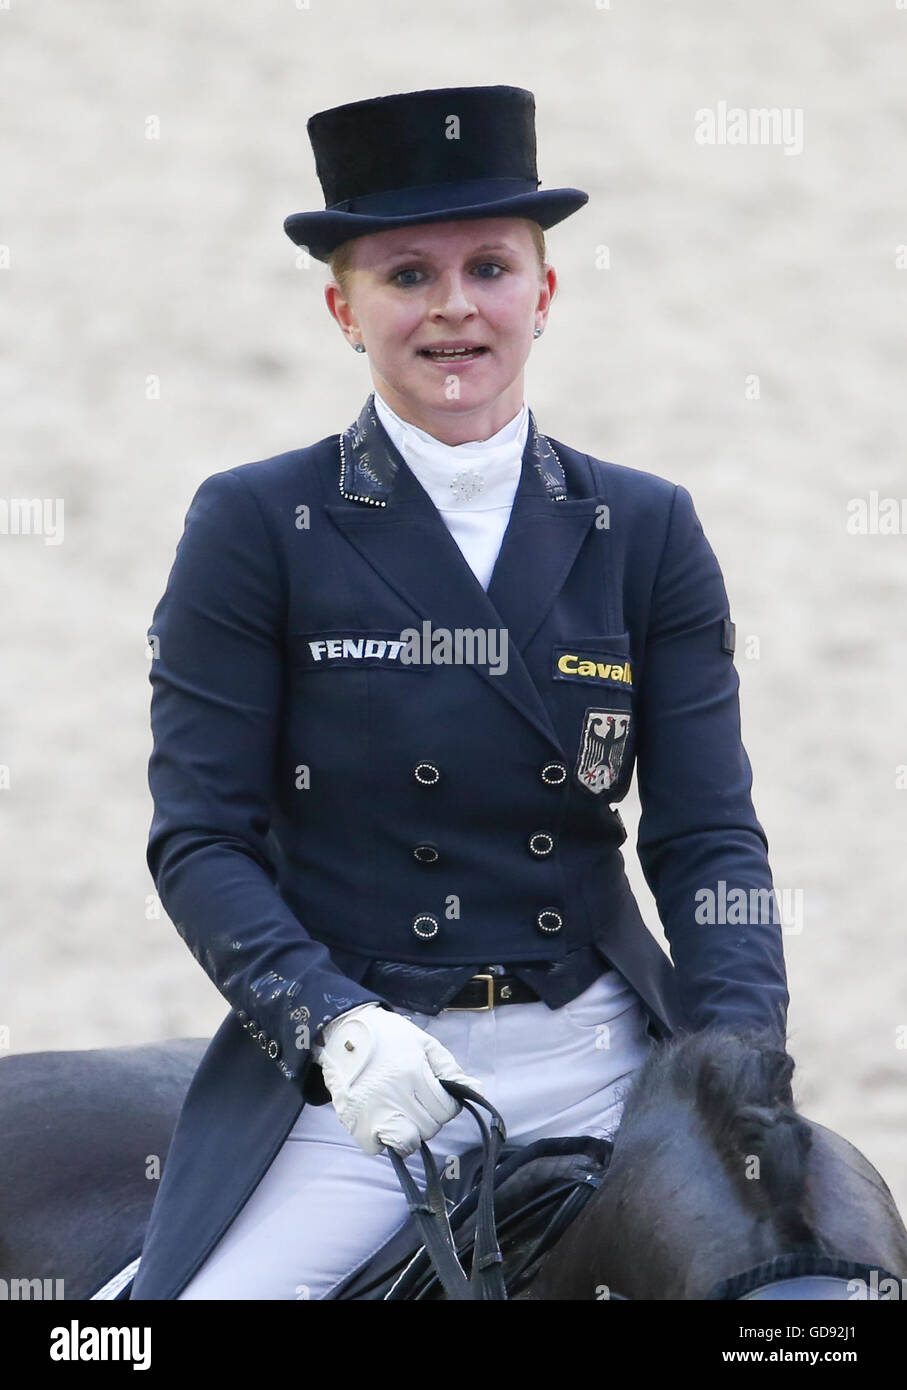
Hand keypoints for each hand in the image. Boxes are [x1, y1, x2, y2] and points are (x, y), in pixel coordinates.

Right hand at [315, 1003, 479, 1156]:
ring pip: (407, 1143)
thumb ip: (450, 1069)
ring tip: (403, 1114)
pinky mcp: (352, 1121)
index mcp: (413, 1072)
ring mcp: (371, 1110)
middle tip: (417, 1101)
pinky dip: (382, 1139)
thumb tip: (477, 1091)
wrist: (344, 1030)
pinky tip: (382, 1119)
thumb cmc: (388, 1036)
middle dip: (430, 1117)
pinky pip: (376, 1147)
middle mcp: (393, 1094)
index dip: (446, 1105)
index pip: (446, 1110)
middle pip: (429, 1128)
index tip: (436, 1095)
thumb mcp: (423, 1043)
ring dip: (410, 1133)